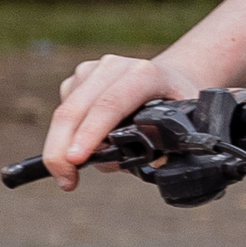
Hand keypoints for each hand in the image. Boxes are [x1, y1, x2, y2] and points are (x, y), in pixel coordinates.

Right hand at [33, 49, 214, 186]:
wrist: (173, 77)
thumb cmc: (180, 105)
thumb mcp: (186, 124)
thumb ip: (163, 145)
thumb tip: (125, 162)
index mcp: (144, 74)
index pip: (110, 105)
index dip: (90, 134)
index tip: (76, 160)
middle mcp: (115, 67)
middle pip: (75, 109)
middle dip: (61, 150)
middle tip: (65, 180)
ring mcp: (93, 70)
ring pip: (65, 112)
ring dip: (59, 147)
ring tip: (69, 175)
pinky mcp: (79, 78)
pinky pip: (64, 110)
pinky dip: (65, 136)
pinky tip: (81, 149)